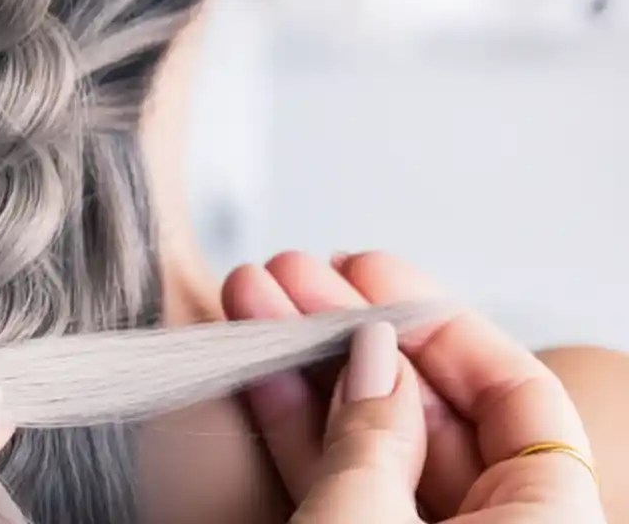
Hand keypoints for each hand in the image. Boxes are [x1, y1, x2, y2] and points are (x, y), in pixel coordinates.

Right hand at [224, 252, 605, 522]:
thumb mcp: (366, 523)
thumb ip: (373, 433)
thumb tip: (372, 354)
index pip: (519, 397)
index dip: (442, 325)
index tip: (371, 274)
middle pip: (433, 409)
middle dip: (353, 333)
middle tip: (295, 276)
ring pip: (372, 444)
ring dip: (307, 368)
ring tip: (253, 300)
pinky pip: (339, 487)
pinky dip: (297, 432)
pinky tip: (259, 370)